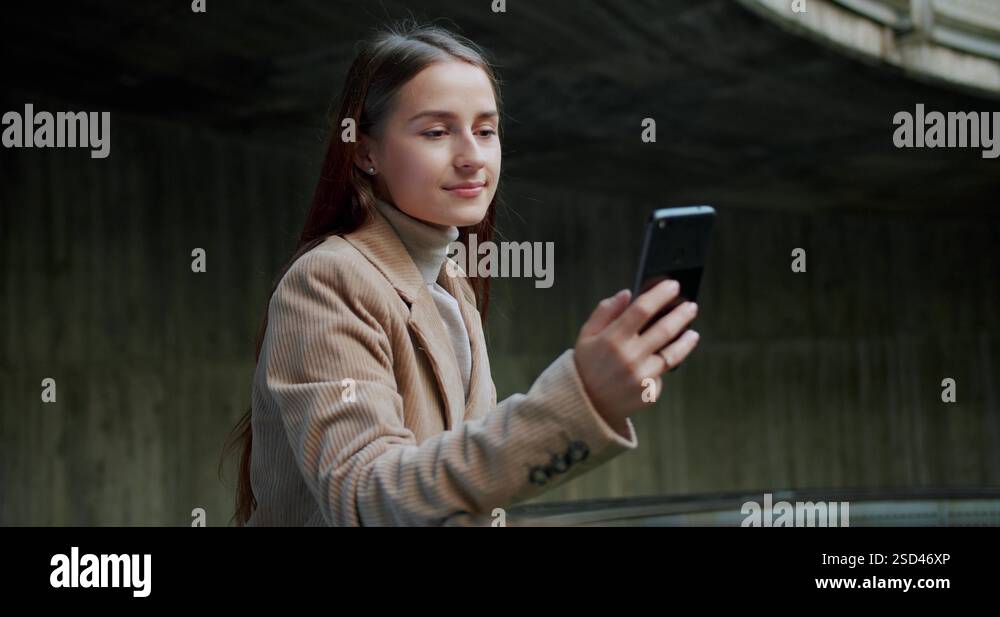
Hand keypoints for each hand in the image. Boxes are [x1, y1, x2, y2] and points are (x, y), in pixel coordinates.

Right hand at [573, 280, 700, 433]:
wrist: (586, 404)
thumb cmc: (587, 364)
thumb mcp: (587, 335)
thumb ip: (605, 312)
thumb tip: (627, 293)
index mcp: (612, 339)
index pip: (642, 309)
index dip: (660, 294)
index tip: (673, 285)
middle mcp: (629, 357)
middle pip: (665, 329)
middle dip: (681, 315)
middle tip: (691, 306)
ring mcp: (641, 377)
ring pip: (672, 354)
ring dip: (686, 341)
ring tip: (693, 333)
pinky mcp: (649, 393)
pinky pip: (662, 375)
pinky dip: (663, 366)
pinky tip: (662, 362)